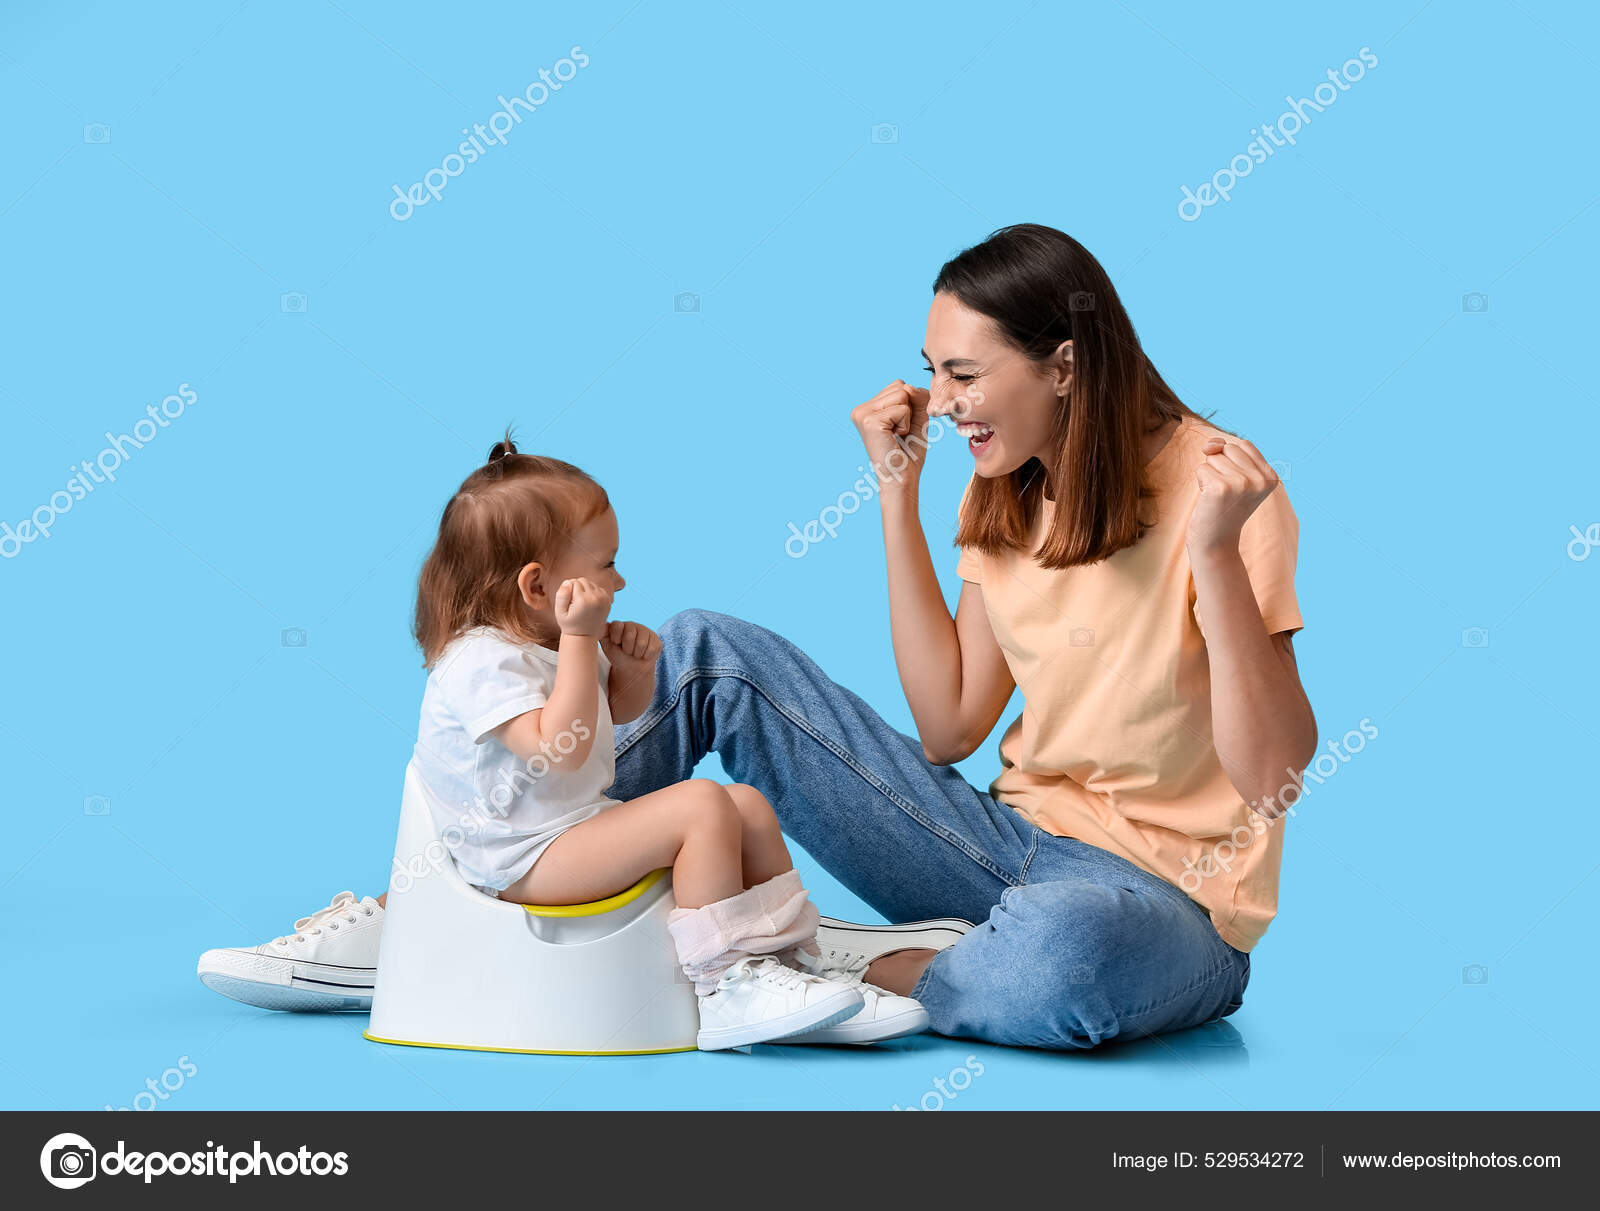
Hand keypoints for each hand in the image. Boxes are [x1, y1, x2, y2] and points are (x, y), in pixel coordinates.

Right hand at [553, 577, 612, 636]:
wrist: (584, 636)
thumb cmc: (569, 624)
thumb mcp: (559, 612)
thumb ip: (561, 595)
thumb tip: (568, 581)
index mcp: (583, 600)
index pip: (573, 582)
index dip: (568, 590)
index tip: (568, 602)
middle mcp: (596, 598)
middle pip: (583, 580)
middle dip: (577, 588)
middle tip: (574, 602)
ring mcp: (603, 599)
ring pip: (591, 583)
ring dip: (585, 590)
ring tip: (581, 603)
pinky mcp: (608, 600)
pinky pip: (598, 588)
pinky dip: (592, 592)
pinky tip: (588, 603)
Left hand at [601, 620, 661, 674]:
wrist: (631, 669)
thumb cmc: (618, 656)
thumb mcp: (606, 645)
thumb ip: (601, 633)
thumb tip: (595, 622)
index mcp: (620, 625)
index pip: (617, 626)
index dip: (616, 638)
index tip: (616, 644)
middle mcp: (633, 625)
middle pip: (630, 635)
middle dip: (627, 648)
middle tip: (627, 650)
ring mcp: (646, 631)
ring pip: (641, 643)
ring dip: (636, 653)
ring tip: (635, 653)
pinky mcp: (657, 640)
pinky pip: (652, 648)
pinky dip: (646, 656)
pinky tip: (644, 655)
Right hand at [850, 380, 931, 486]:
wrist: (901, 478)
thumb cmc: (908, 452)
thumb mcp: (917, 417)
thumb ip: (917, 396)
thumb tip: (908, 387)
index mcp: (867, 408)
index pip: (898, 385)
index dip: (909, 406)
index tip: (900, 428)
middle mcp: (860, 409)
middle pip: (900, 386)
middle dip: (909, 410)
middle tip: (899, 433)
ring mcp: (863, 414)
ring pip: (902, 393)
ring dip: (908, 417)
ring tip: (896, 435)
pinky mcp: (870, 422)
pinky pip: (902, 409)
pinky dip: (906, 424)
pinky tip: (894, 438)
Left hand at [1186, 437, 1279, 557]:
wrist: (1215, 542)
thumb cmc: (1223, 506)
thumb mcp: (1233, 473)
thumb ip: (1223, 448)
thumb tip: (1209, 445)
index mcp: (1271, 476)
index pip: (1243, 445)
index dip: (1230, 461)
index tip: (1235, 486)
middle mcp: (1260, 479)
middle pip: (1228, 448)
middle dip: (1219, 467)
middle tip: (1225, 493)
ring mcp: (1242, 483)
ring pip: (1214, 457)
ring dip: (1209, 476)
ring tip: (1218, 497)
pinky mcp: (1221, 488)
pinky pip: (1202, 468)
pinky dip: (1201, 483)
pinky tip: (1209, 500)